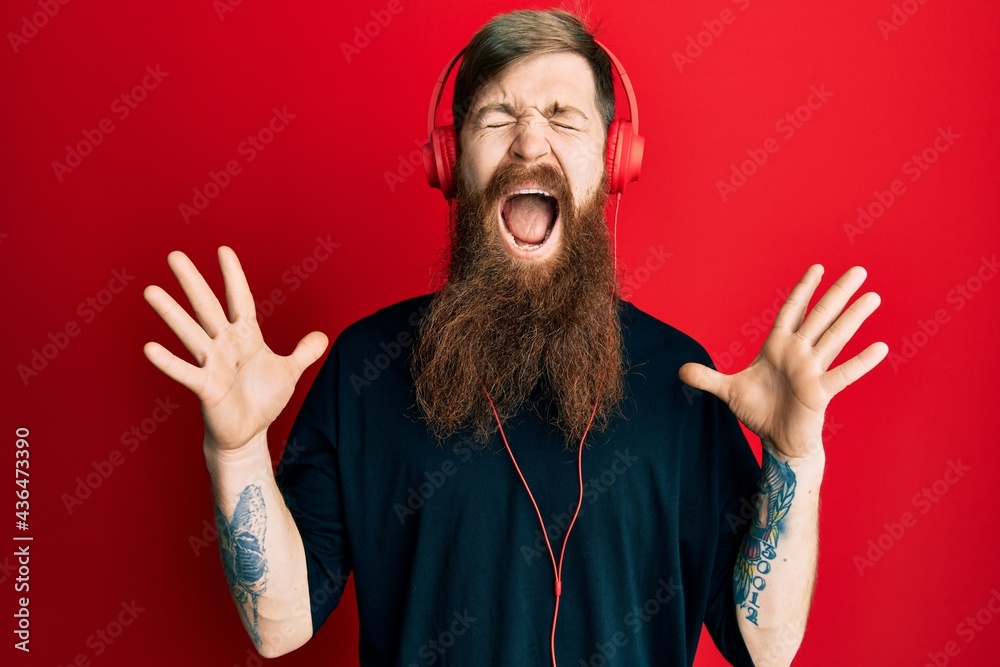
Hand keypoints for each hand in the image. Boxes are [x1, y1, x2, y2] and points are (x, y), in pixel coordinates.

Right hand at [143, 246, 327, 450]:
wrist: (248, 434)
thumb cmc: (262, 400)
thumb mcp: (289, 372)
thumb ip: (304, 353)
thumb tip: (322, 336)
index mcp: (246, 337)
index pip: (239, 300)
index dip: (234, 277)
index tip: (223, 250)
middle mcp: (225, 345)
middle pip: (207, 307)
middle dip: (193, 282)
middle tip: (174, 255)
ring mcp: (212, 364)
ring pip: (190, 332)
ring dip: (171, 313)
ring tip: (151, 290)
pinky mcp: (205, 387)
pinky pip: (185, 372)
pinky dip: (168, 361)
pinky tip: (150, 347)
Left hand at [679, 265, 887, 459]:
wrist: (777, 440)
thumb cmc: (759, 411)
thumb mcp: (728, 391)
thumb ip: (706, 378)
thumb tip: (679, 371)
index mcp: (778, 347)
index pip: (792, 311)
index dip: (803, 290)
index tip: (818, 268)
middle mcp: (798, 354)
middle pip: (820, 317)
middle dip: (837, 293)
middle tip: (859, 270)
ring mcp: (811, 371)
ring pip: (835, 338)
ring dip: (854, 318)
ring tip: (873, 297)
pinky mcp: (819, 392)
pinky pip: (842, 374)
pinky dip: (861, 362)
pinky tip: (880, 347)